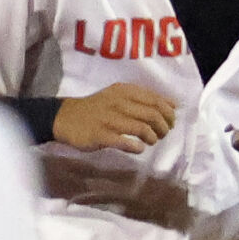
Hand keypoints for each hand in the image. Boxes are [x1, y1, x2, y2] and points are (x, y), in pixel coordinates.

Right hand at [52, 84, 176, 152]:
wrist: (65, 117)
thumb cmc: (98, 108)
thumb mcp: (119, 96)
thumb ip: (144, 99)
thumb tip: (173, 105)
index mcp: (125, 91)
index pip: (156, 100)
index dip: (168, 113)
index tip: (171, 122)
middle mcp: (118, 103)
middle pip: (153, 115)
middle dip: (164, 127)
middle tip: (163, 134)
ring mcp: (109, 119)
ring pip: (142, 128)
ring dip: (152, 137)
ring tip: (151, 141)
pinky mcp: (100, 135)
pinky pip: (125, 142)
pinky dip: (137, 147)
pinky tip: (138, 148)